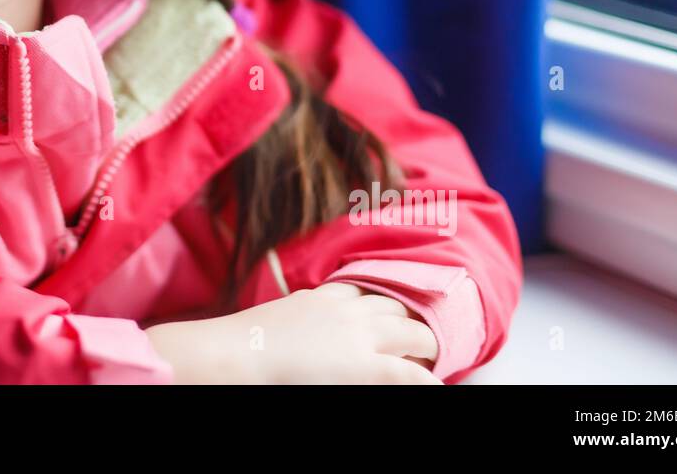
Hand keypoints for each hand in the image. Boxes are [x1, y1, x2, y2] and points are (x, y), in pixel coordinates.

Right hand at [145, 281, 440, 383]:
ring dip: (427, 343)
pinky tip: (439, 385)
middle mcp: (347, 310)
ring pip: (413, 331)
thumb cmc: (242, 344)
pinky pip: (412, 373)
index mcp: (321, 297)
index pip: (365, 290)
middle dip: (412, 317)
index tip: (393, 309)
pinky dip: (429, 379)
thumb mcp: (275, 321)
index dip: (384, 301)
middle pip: (395, 305)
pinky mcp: (368, 366)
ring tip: (436, 357)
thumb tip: (297, 334)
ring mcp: (360, 336)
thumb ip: (297, 321)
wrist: (238, 354)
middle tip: (423, 335)